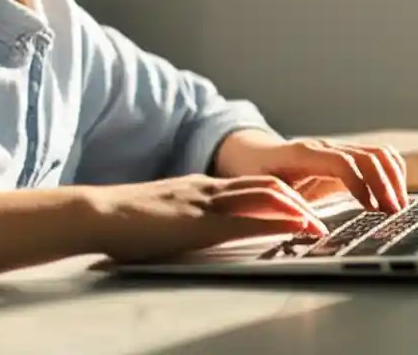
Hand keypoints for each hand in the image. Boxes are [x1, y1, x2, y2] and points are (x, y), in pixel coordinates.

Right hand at [87, 174, 330, 262]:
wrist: (97, 213)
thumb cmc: (120, 223)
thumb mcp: (162, 217)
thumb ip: (182, 220)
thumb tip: (191, 234)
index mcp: (198, 188)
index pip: (249, 185)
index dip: (280, 195)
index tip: (300, 207)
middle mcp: (208, 188)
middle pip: (267, 185)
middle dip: (298, 199)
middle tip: (320, 214)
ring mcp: (206, 201)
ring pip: (265, 195)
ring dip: (297, 208)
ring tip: (317, 224)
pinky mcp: (201, 221)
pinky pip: (249, 218)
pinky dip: (278, 221)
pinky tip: (296, 228)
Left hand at [214, 130, 409, 213]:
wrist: (253, 155)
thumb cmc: (257, 175)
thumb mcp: (265, 192)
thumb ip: (286, 206)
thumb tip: (314, 227)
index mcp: (304, 154)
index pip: (344, 162)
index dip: (362, 184)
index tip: (372, 209)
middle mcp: (325, 147)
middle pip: (368, 156)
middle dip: (386, 184)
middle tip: (394, 213)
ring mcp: (338, 149)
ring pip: (379, 153)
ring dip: (394, 178)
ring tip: (398, 207)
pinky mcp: (347, 157)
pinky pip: (378, 157)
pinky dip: (392, 173)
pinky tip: (393, 195)